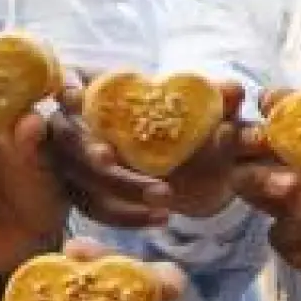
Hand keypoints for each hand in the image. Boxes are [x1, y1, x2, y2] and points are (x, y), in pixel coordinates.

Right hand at [56, 77, 247, 220]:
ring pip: (83, 180)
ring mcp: (71, 163)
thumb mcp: (199, 105)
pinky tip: (162, 218)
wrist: (179, 155)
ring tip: (164, 197)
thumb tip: (234, 89)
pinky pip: (97, 209)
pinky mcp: (83, 194)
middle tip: (110, 157)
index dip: (67, 88)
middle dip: (87, 149)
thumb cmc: (178, 117)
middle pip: (70, 139)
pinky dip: (127, 216)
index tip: (75, 94)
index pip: (68, 82)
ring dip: (119, 188)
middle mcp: (72, 123)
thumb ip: (213, 95)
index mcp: (91, 87)